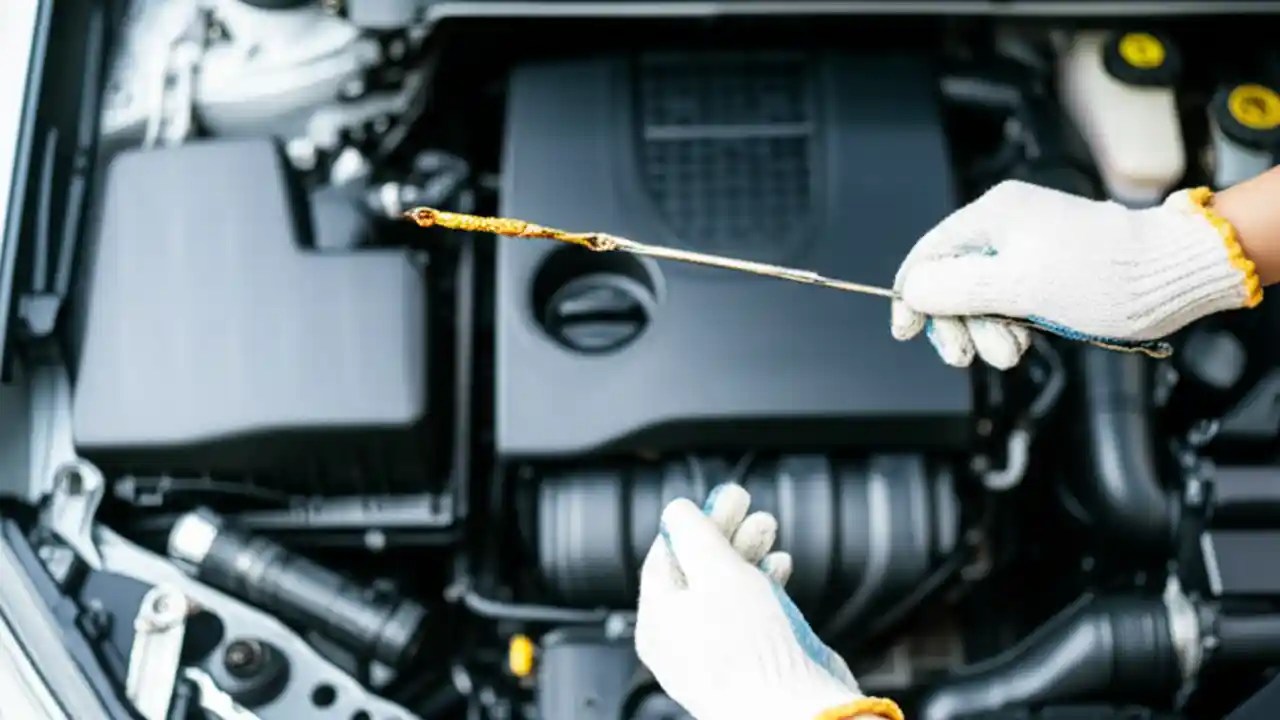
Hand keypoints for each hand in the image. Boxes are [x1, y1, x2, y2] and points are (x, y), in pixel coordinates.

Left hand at [635, 483, 897, 719]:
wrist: (790, 709)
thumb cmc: (748, 653)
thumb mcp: (716, 571)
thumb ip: (694, 534)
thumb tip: (676, 511)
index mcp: (658, 620)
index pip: (663, 555)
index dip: (691, 521)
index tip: (716, 498)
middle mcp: (681, 639)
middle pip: (697, 569)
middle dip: (724, 531)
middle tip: (744, 502)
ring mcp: (716, 651)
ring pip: (726, 588)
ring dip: (747, 550)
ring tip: (767, 525)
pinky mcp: (750, 660)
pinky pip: (750, 612)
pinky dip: (764, 583)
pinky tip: (779, 565)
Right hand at [892, 180, 1261, 368]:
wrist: (1170, 277)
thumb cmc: (1100, 277)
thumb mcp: (1017, 285)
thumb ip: (955, 287)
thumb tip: (912, 290)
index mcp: (993, 214)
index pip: (929, 253)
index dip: (911, 294)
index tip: (906, 332)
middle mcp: (1006, 225)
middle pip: (952, 280)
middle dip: (957, 322)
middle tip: (966, 357)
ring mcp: (1027, 248)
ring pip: (980, 297)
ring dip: (987, 331)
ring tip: (1014, 350)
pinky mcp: (1047, 272)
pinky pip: (1008, 302)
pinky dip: (1009, 326)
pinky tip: (1026, 340)